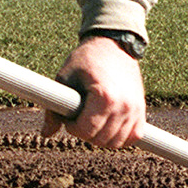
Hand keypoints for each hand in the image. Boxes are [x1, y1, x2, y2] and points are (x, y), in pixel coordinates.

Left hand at [41, 35, 146, 149]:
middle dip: (85, 132)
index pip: (86, 131)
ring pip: (116, 143)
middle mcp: (124, 105)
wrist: (113, 44)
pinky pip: (132, 137)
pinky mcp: (142, 111)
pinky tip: (108, 126)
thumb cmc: (86, 59)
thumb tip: (45, 133)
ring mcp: (136, 109)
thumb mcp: (65, 78)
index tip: (68, 116)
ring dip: (101, 137)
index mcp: (104, 96)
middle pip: (101, 139)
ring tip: (93, 120)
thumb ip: (54, 108)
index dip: (72, 127)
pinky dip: (120, 137)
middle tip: (79, 117)